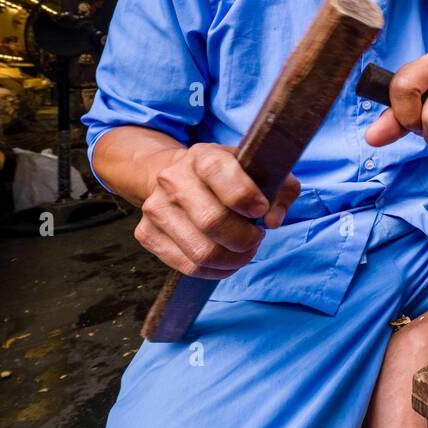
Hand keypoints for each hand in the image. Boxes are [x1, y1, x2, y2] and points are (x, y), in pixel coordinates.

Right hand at [134, 142, 300, 278]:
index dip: (246, 198)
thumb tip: (273, 221)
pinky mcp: (146, 234)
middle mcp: (173, 179)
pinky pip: (187, 267)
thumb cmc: (227, 176)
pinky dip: (214, 271)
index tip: (260, 210)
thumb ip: (281, 189)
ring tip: (243, 250)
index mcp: (203, 156)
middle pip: (212, 222)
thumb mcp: (259, 169)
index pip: (221, 176)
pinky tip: (225, 260)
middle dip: (244, 239)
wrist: (176, 176)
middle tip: (256, 238)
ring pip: (200, 252)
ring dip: (232, 259)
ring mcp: (156, 208)